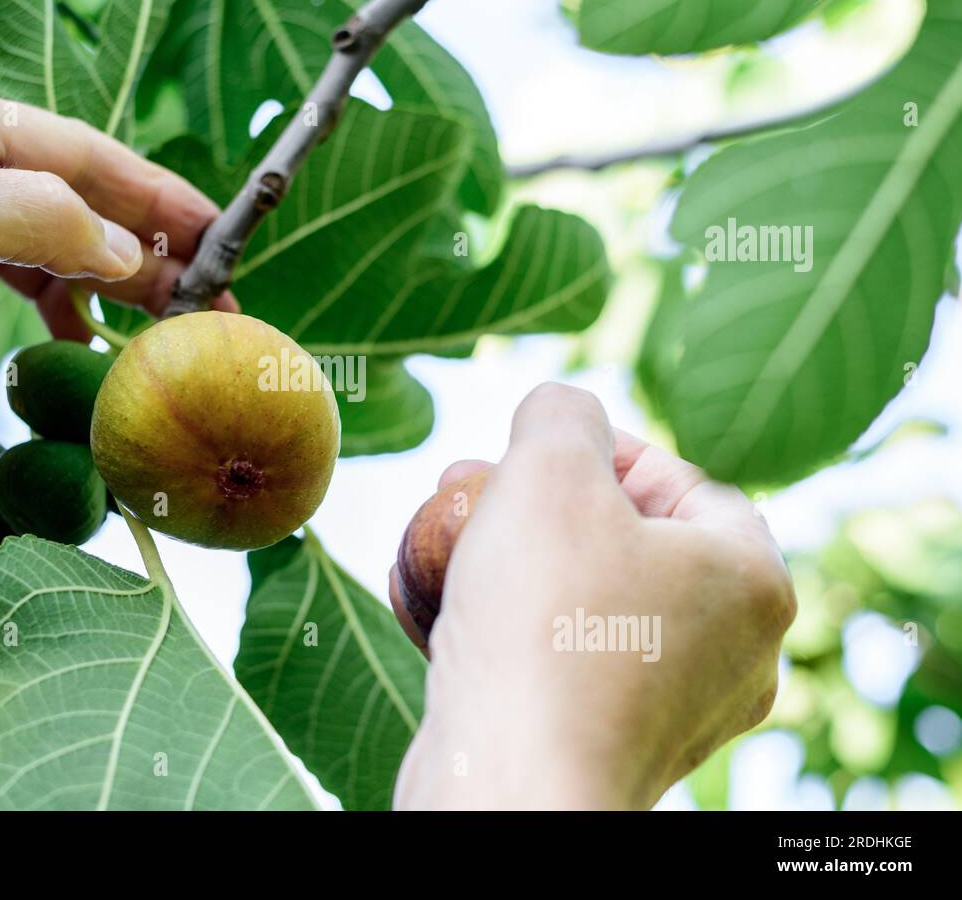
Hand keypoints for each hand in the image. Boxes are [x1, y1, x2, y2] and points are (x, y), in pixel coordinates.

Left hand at [0, 72, 232, 445]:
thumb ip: (46, 220)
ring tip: (109, 342)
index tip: (225, 245)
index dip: (162, 200)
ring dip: (66, 298)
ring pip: (20, 259)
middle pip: (63, 206)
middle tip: (194, 314)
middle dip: (131, 258)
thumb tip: (129, 254)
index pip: (85, 155)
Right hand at [391, 383, 795, 809]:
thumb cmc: (542, 625)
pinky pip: (568, 666)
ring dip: (522, 566)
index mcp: (751, 582)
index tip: (530, 454)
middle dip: (545, 508)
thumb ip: (563, 413)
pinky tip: (447, 611)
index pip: (684, 481)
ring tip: (450, 544)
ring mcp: (676, 713)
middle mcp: (734, 654)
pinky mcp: (614, 751)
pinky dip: (516, 632)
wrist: (510, 787)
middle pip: (634, 543)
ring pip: (594, 606)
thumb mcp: (549, 471)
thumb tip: (562, 411)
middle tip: (477, 491)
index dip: (602, 452)